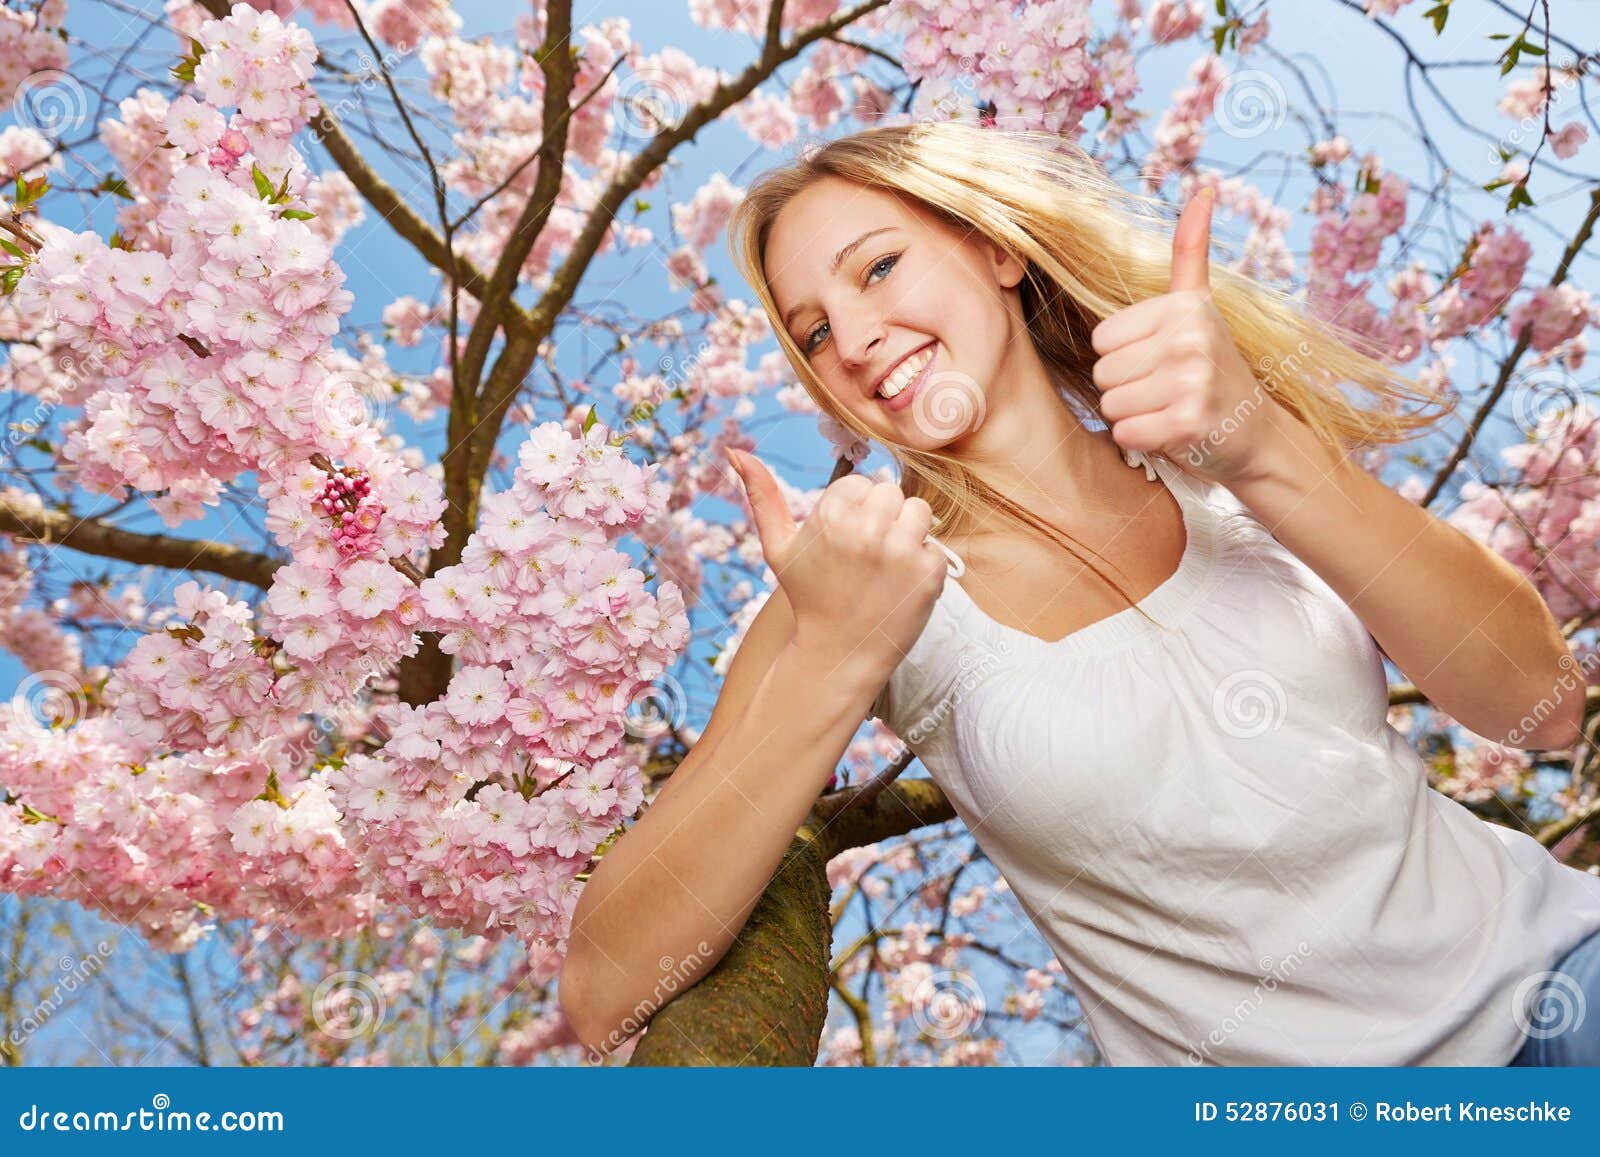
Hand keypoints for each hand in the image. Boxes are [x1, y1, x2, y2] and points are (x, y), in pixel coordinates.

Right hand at [727, 447, 948, 677]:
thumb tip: (735, 451)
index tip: (844, 543)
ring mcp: (902, 548)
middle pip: (891, 492)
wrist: (838, 653)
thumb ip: (761, 495)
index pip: (860, 484)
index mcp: (831, 513)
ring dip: (907, 535)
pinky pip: (935, 548)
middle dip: (882, 519)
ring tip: (885, 567)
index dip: (854, 512)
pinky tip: (899, 587)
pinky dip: (923, 568)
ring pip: (919, 512)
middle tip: (865, 557)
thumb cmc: (809, 597)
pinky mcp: (929, 571)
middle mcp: (867, 526)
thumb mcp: (779, 547)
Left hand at [1088, 187, 1297, 487]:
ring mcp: (1192, 381)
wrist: (1256, 433)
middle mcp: (1190, 338)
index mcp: (1184, 306)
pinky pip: (1125, 433)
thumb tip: (1203, 188)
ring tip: (1170, 409)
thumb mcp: (1201, 305)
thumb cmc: (1215, 369)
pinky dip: (1142, 441)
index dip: (1124, 357)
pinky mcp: (1188, 423)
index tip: (1163, 361)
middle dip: (1127, 388)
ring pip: (1111, 404)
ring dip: (1133, 416)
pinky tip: (1172, 433)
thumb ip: (1191, 251)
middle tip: (1168, 390)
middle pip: (1102, 372)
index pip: (1101, 339)